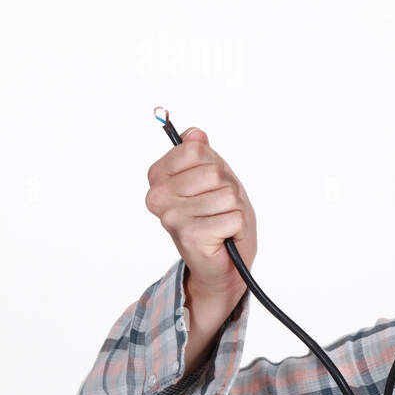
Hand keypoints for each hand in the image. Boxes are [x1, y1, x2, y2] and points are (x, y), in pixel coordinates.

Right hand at [145, 127, 256, 304]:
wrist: (224, 261)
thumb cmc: (218, 217)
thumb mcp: (215, 178)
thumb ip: (203, 154)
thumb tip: (195, 133)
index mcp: (159, 176)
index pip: (194, 150)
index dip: (214, 165)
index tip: (209, 184)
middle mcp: (158, 196)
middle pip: (213, 172)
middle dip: (228, 189)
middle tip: (220, 207)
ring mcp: (171, 216)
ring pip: (226, 194)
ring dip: (234, 209)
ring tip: (222, 221)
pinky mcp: (190, 235)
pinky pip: (233, 217)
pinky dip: (237, 226)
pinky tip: (223, 236)